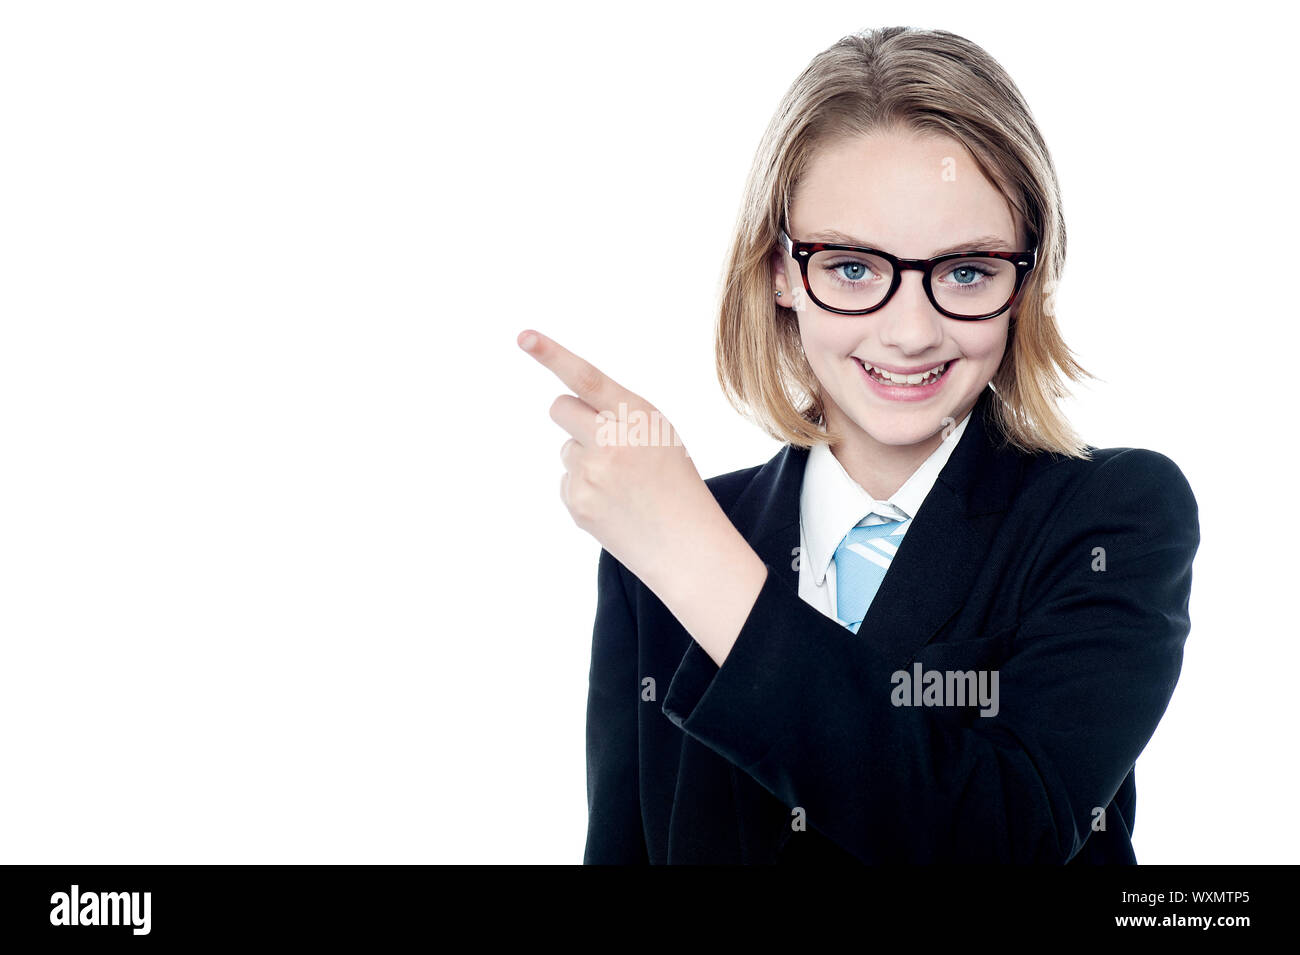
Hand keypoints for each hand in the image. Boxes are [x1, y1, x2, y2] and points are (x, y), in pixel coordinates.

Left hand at [517, 329, 717, 589]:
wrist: (686, 545)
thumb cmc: (675, 483)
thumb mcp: (658, 434)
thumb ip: (618, 416)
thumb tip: (567, 411)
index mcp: (637, 414)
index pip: (586, 377)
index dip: (552, 354)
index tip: (524, 336)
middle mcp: (611, 439)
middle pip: (560, 408)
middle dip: (572, 418)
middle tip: (602, 440)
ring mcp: (590, 472)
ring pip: (566, 450)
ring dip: (586, 460)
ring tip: (622, 485)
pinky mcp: (576, 501)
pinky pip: (567, 481)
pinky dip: (585, 490)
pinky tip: (613, 505)